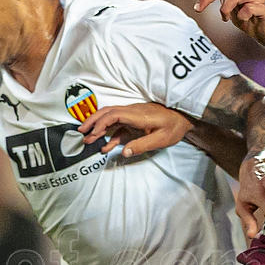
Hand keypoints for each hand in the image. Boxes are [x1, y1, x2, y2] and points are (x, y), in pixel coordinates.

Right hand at [78, 102, 192, 157]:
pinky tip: (105, 146)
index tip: (94, 134)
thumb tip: (123, 152)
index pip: (114, 115)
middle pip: (107, 112)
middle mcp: (132, 112)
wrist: (184, 117)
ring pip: (110, 117)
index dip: (101, 123)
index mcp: (137, 115)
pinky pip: (118, 126)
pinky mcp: (134, 121)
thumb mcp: (161, 139)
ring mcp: (132, 116)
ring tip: (87, 138)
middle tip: (81, 132)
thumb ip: (141, 145)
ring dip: (98, 126)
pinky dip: (109, 135)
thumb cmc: (174, 127)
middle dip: (92, 121)